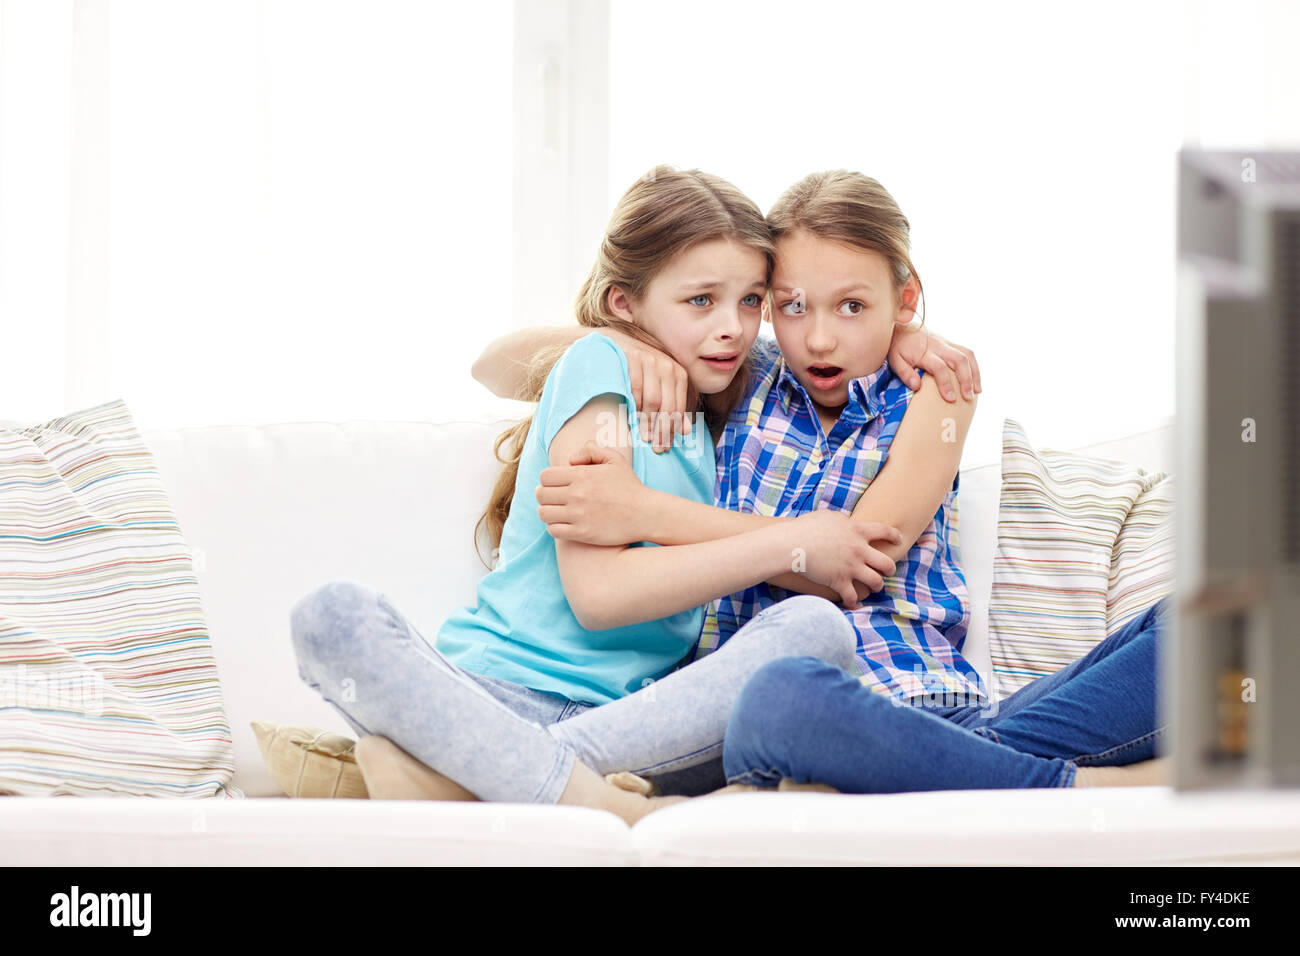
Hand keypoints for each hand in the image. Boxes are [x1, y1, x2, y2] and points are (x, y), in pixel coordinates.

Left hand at [536, 440, 648, 545]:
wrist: (646, 514)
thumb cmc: (630, 486)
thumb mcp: (615, 460)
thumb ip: (591, 450)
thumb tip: (569, 460)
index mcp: (582, 475)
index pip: (545, 476)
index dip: (547, 480)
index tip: (555, 484)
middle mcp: (577, 494)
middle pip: (541, 494)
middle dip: (544, 495)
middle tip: (553, 498)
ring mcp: (578, 515)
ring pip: (544, 513)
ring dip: (547, 512)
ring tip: (556, 511)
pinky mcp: (582, 533)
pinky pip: (553, 530)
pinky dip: (554, 527)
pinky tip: (564, 524)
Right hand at [598, 328, 689, 452]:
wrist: (617, 344)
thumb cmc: (641, 370)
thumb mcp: (660, 385)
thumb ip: (673, 406)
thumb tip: (686, 431)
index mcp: (678, 374)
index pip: (677, 407)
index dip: (672, 429)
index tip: (665, 446)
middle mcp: (667, 365)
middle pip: (666, 406)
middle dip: (662, 430)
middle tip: (657, 448)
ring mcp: (650, 361)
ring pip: (652, 399)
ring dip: (648, 422)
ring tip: (644, 437)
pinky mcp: (633, 358)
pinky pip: (635, 388)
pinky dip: (634, 404)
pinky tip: (632, 418)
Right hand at [787, 510, 900, 608]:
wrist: (792, 543)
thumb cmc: (805, 527)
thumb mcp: (829, 516)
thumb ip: (843, 520)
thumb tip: (846, 522)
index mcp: (858, 530)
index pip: (885, 531)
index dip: (895, 536)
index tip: (898, 540)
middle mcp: (859, 550)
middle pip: (887, 564)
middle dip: (889, 569)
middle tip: (886, 571)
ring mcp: (851, 567)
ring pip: (876, 582)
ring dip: (876, 586)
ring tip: (872, 587)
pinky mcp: (839, 581)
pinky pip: (853, 597)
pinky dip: (854, 602)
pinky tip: (853, 604)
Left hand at [887, 324, 980, 401]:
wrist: (901, 326)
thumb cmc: (897, 347)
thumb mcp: (894, 360)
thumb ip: (905, 373)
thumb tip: (916, 387)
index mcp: (924, 351)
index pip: (939, 367)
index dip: (946, 383)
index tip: (950, 398)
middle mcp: (938, 346)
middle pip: (959, 360)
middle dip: (967, 380)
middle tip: (968, 397)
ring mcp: (946, 343)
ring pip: (967, 355)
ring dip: (974, 373)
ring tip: (976, 391)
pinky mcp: (950, 343)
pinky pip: (967, 352)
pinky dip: (974, 366)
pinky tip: (975, 381)